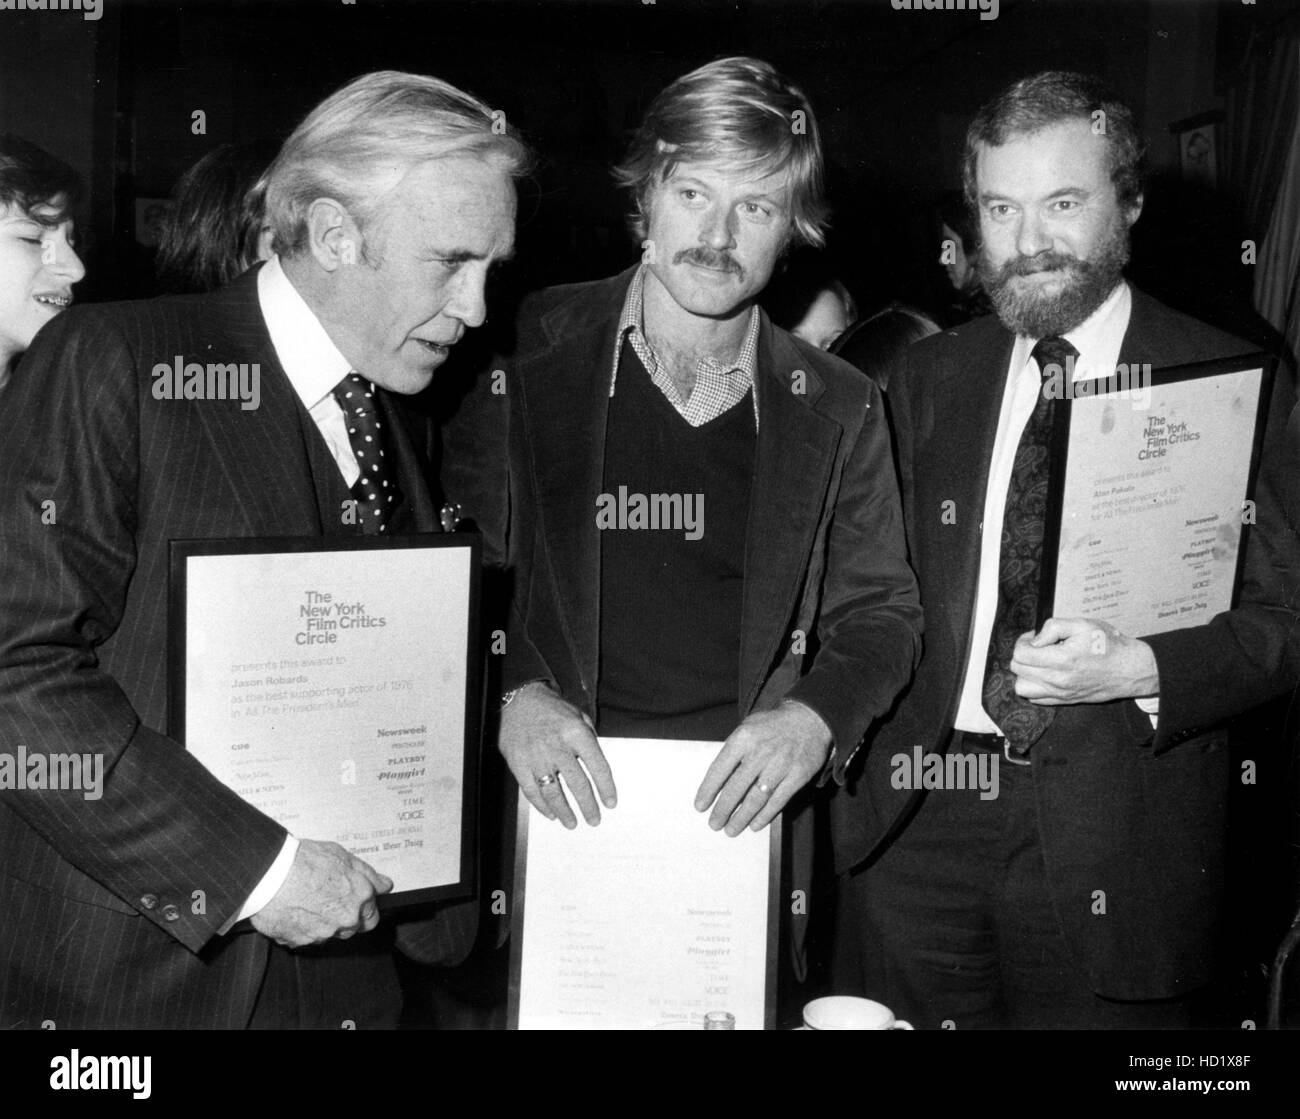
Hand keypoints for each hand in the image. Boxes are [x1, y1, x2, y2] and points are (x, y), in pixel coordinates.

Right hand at [250, 838, 391, 947]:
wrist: (269, 875)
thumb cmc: (303, 861)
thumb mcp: (341, 855)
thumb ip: (367, 873)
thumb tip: (384, 884)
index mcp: (360, 896)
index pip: (373, 913)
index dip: (365, 906)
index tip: (357, 900)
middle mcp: (346, 919)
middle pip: (354, 927)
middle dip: (347, 918)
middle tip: (330, 900)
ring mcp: (323, 933)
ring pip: (329, 934)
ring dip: (324, 923)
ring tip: (308, 902)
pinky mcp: (300, 942)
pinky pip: (305, 938)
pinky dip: (302, 928)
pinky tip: (293, 910)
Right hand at [499, 683, 616, 827]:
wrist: (519, 698)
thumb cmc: (552, 709)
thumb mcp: (579, 716)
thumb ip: (590, 739)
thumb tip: (597, 766)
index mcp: (576, 733)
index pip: (598, 766)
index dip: (606, 787)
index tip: (610, 803)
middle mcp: (557, 746)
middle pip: (578, 784)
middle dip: (588, 806)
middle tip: (594, 819)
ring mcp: (536, 757)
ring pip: (553, 792)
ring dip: (565, 811)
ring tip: (573, 823)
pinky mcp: (519, 764)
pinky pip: (532, 791)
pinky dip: (542, 806)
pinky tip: (551, 814)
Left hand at [694, 701, 830, 835]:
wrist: (809, 718)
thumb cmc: (772, 726)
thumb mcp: (748, 727)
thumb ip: (733, 751)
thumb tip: (716, 781)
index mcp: (743, 738)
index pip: (719, 769)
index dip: (708, 790)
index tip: (700, 806)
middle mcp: (760, 752)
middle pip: (736, 788)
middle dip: (722, 810)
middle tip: (714, 824)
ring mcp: (780, 764)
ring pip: (756, 799)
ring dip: (741, 818)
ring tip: (731, 830)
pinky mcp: (798, 775)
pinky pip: (777, 801)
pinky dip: (764, 816)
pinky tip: (755, 825)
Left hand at [1010, 617, 1159, 704]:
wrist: (1129, 669)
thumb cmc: (1107, 644)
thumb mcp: (1083, 624)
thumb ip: (1053, 627)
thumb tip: (1034, 640)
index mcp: (1061, 660)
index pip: (1020, 654)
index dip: (1024, 641)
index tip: (1036, 637)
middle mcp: (1057, 680)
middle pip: (1018, 669)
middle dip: (1023, 654)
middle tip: (1039, 646)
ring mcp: (1060, 693)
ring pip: (1021, 687)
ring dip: (1025, 672)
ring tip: (1039, 662)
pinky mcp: (1064, 701)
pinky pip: (1034, 698)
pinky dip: (1033, 686)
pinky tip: (1046, 673)